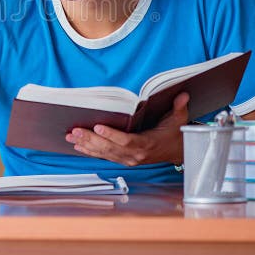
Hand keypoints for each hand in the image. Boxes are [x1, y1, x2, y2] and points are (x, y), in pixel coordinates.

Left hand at [65, 92, 189, 165]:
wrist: (177, 151)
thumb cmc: (175, 133)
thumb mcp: (179, 120)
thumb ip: (179, 107)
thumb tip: (182, 95)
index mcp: (147, 144)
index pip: (127, 141)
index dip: (112, 135)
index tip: (98, 127)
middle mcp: (136, 155)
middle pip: (110, 148)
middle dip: (91, 139)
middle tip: (76, 131)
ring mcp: (128, 159)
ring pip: (104, 153)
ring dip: (86, 145)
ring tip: (71, 136)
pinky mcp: (124, 159)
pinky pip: (104, 156)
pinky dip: (90, 151)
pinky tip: (78, 146)